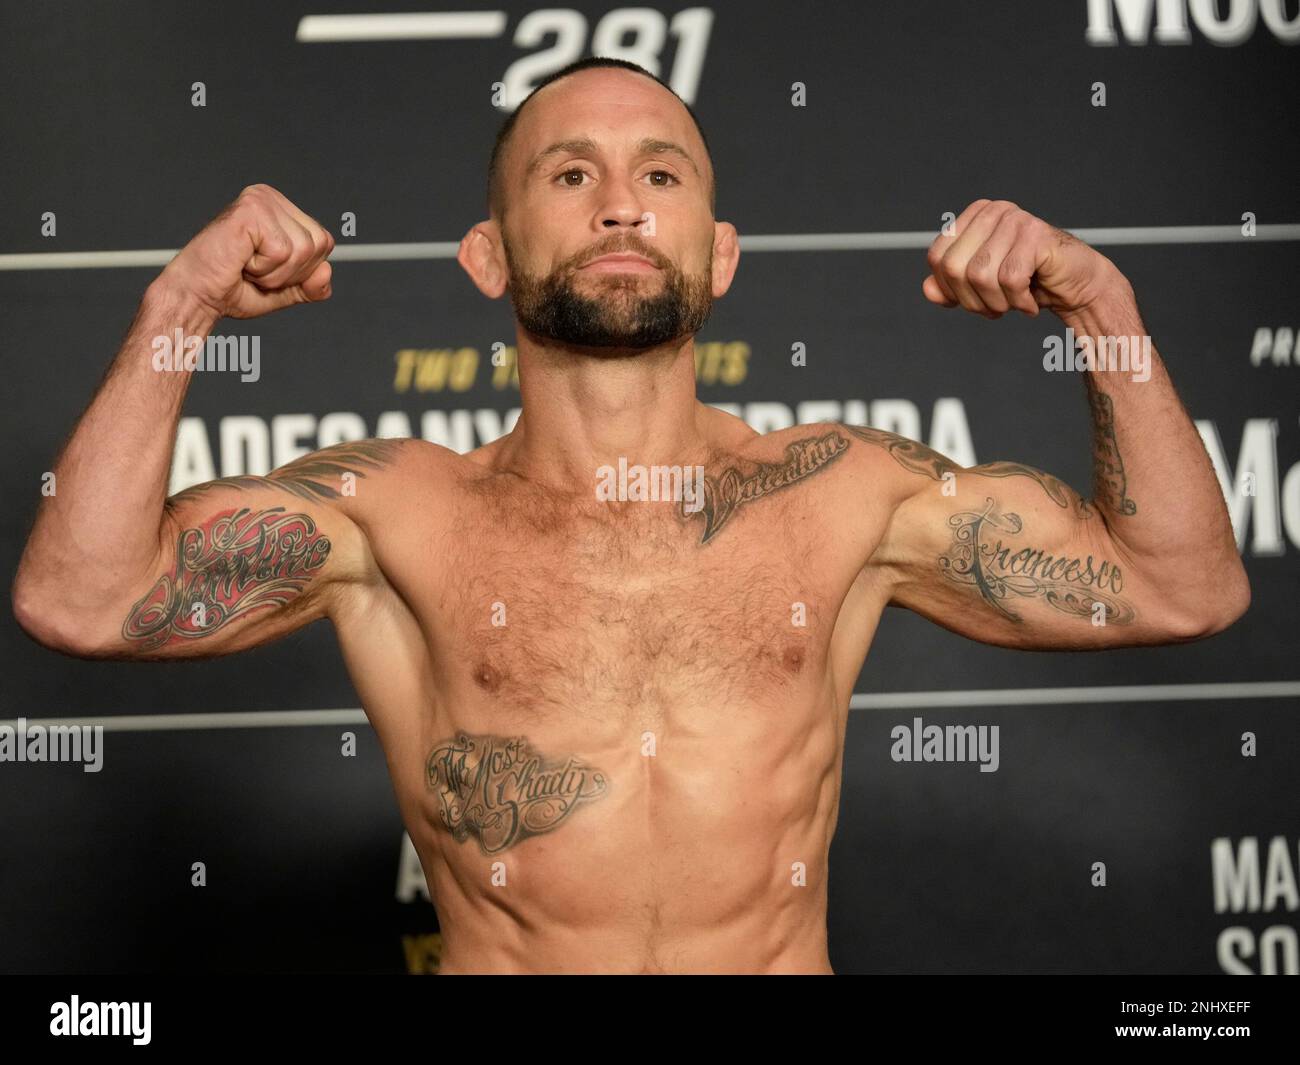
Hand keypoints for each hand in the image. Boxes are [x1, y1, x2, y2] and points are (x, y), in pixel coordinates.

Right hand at [157, 184, 334, 319]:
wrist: (197, 296)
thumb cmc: (232, 288)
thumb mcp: (284, 290)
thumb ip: (311, 285)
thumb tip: (327, 272)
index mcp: (281, 209)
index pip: (324, 242)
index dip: (302, 270)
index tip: (268, 270)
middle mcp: (271, 197)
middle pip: (319, 244)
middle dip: (291, 272)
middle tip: (255, 269)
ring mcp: (260, 199)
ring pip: (303, 249)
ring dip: (275, 273)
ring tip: (246, 265)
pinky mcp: (250, 210)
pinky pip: (282, 252)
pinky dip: (263, 269)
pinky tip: (240, 261)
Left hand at [922, 200, 1120, 319]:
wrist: (1074, 285)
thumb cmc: (1027, 282)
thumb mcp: (981, 287)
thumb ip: (949, 287)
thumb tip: (928, 289)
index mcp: (974, 217)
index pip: (937, 258)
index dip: (949, 289)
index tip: (973, 301)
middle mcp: (993, 211)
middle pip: (954, 268)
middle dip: (972, 301)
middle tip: (995, 309)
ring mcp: (1015, 220)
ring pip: (980, 275)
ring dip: (996, 303)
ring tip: (1014, 305)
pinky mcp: (1036, 235)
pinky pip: (1010, 279)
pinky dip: (1019, 302)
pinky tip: (1030, 303)